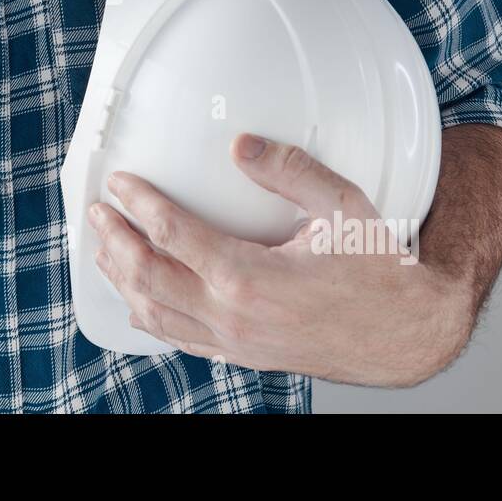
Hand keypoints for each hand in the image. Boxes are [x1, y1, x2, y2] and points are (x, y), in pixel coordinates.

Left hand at [88, 133, 474, 386]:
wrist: (405, 336)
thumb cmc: (378, 273)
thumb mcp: (342, 207)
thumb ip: (290, 171)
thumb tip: (243, 144)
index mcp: (250, 276)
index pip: (172, 234)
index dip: (138, 203)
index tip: (121, 182)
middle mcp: (233, 314)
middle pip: (147, 276)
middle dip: (114, 241)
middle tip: (97, 212)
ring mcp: (233, 341)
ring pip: (154, 313)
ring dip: (122, 278)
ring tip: (104, 249)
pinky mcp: (240, 356)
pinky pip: (179, 339)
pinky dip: (148, 316)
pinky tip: (138, 300)